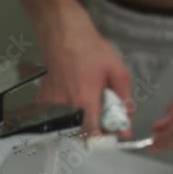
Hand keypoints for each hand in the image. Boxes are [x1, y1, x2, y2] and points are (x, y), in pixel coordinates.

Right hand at [38, 17, 132, 136]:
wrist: (64, 36)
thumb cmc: (92, 50)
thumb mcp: (117, 69)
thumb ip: (124, 96)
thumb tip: (129, 117)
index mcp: (86, 100)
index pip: (93, 131)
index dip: (103, 137)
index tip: (111, 134)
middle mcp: (67, 106)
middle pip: (79, 131)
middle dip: (92, 130)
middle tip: (102, 119)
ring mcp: (52, 103)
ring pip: (67, 122)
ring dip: (78, 120)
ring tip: (86, 105)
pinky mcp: (44, 99)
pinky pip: (55, 113)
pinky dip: (64, 111)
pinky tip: (70, 97)